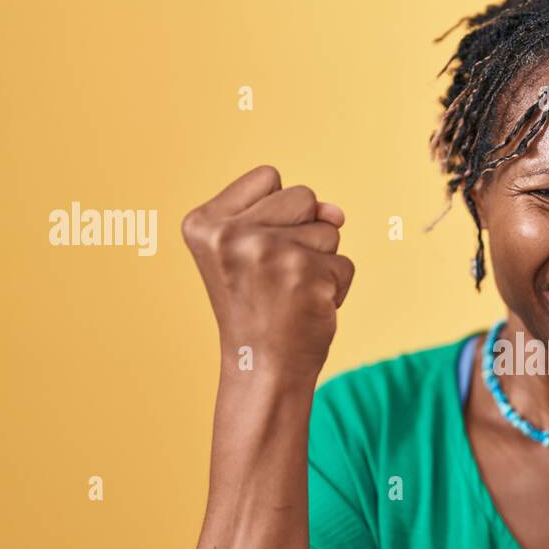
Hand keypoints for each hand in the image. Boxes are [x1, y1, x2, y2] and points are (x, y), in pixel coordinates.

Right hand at [181, 165, 352, 383]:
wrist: (262, 370)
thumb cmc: (259, 309)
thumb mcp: (255, 251)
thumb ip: (294, 215)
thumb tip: (337, 213)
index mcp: (203, 223)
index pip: (269, 177)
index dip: (277, 214)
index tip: (256, 255)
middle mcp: (229, 234)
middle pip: (302, 196)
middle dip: (303, 234)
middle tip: (276, 278)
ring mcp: (267, 252)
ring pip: (329, 228)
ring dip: (321, 261)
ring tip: (291, 293)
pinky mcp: (305, 273)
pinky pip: (344, 264)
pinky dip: (335, 288)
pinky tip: (306, 309)